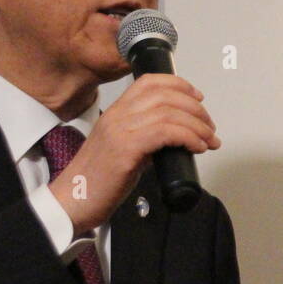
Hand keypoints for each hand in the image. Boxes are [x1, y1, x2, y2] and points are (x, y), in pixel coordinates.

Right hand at [48, 72, 218, 232]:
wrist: (72, 201)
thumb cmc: (98, 181)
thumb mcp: (122, 149)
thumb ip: (144, 138)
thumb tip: (173, 138)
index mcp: (116, 112)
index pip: (149, 82)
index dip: (179, 85)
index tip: (198, 98)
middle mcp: (118, 116)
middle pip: (165, 95)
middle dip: (196, 109)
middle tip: (209, 126)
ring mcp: (120, 131)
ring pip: (169, 113)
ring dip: (197, 125)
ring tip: (209, 140)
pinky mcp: (126, 150)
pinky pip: (165, 132)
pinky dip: (188, 137)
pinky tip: (198, 147)